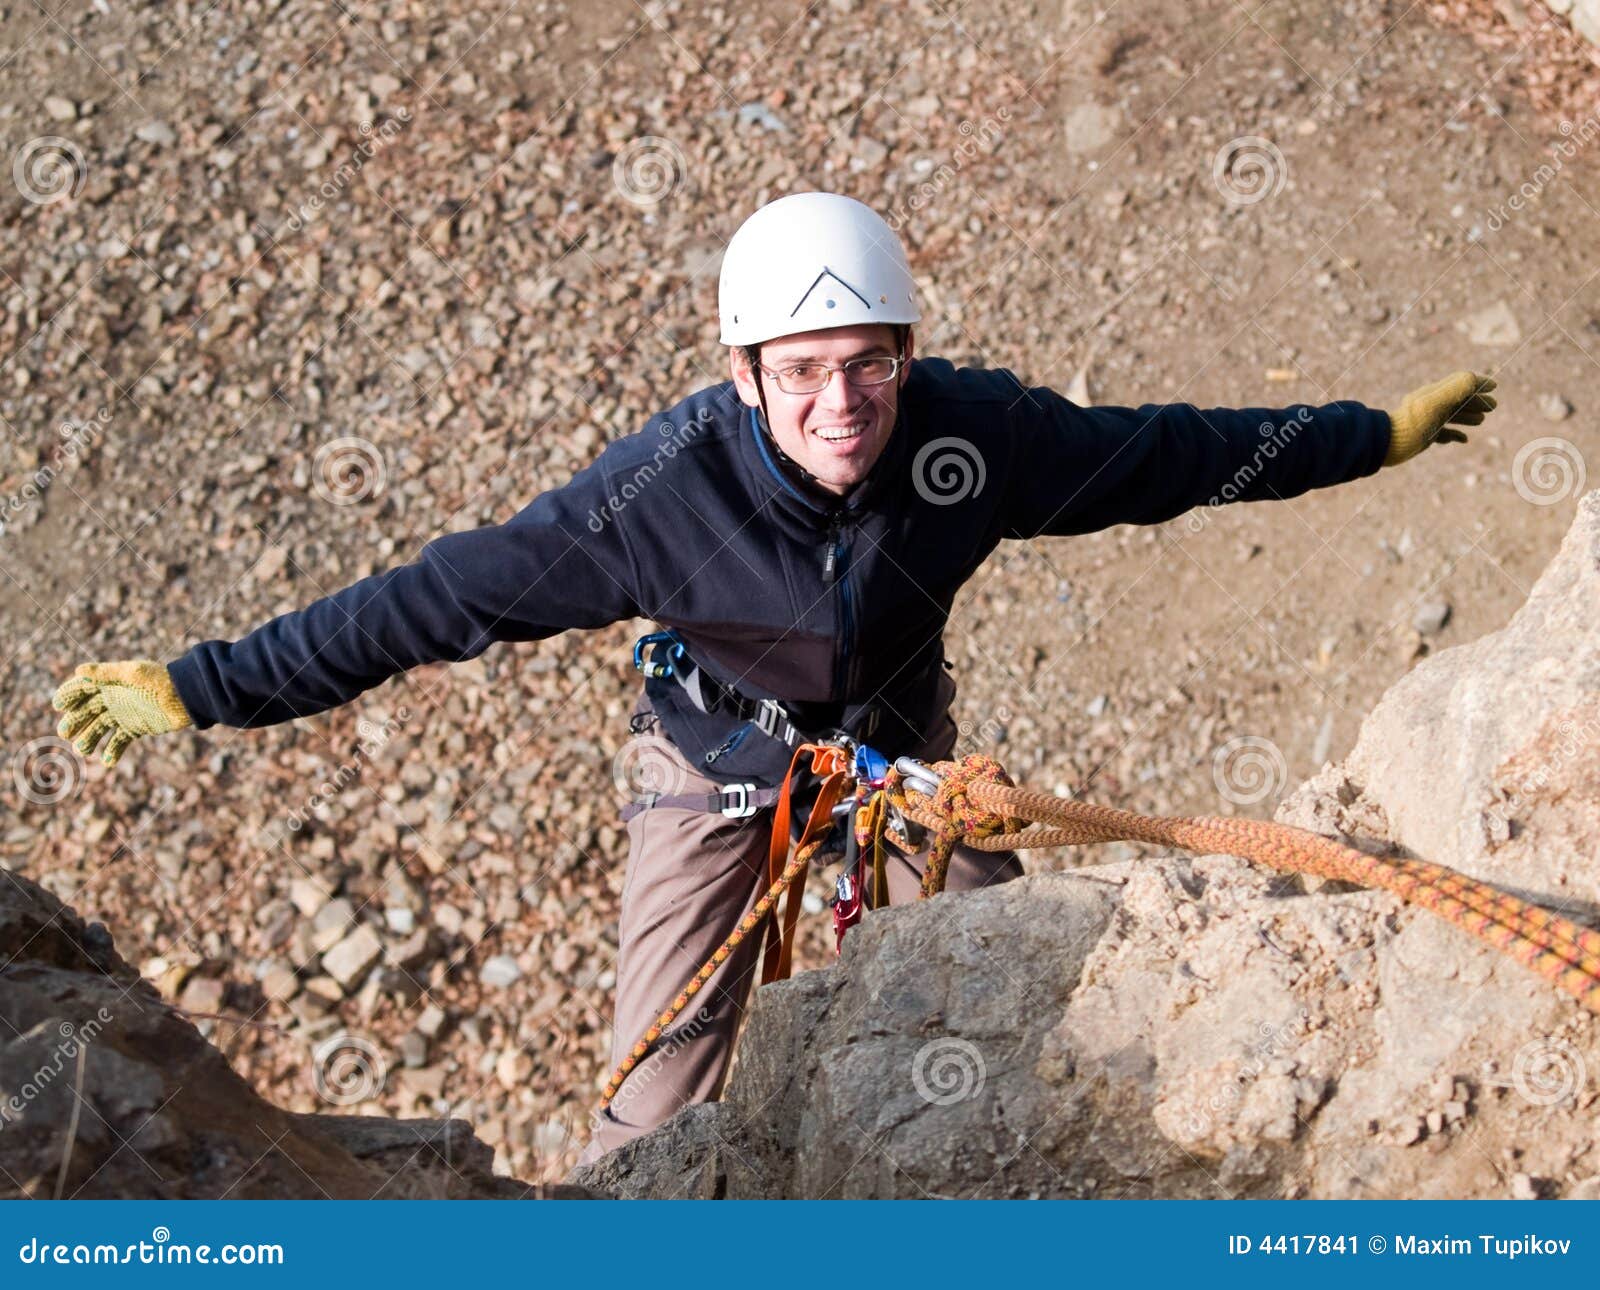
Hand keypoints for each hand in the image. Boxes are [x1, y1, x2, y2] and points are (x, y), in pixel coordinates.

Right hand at [51, 660, 190, 766]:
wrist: (188, 697)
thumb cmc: (162, 681)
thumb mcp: (134, 675)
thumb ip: (107, 673)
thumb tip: (79, 670)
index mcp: (111, 682)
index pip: (83, 688)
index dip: (69, 695)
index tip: (58, 706)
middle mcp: (114, 698)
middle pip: (87, 711)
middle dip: (74, 721)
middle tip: (64, 733)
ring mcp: (124, 714)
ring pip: (100, 728)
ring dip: (89, 739)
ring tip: (82, 749)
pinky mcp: (136, 728)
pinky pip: (119, 741)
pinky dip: (112, 752)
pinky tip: (106, 762)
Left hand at [1384, 370, 1496, 465]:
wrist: (1388, 443)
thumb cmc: (1412, 423)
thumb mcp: (1437, 403)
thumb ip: (1456, 388)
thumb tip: (1476, 379)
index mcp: (1435, 393)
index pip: (1460, 383)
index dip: (1478, 383)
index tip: (1494, 386)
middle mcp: (1432, 404)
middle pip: (1458, 399)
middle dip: (1477, 401)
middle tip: (1493, 406)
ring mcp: (1428, 420)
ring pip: (1452, 415)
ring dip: (1468, 416)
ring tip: (1481, 420)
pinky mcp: (1424, 436)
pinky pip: (1443, 433)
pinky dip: (1455, 435)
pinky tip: (1464, 440)